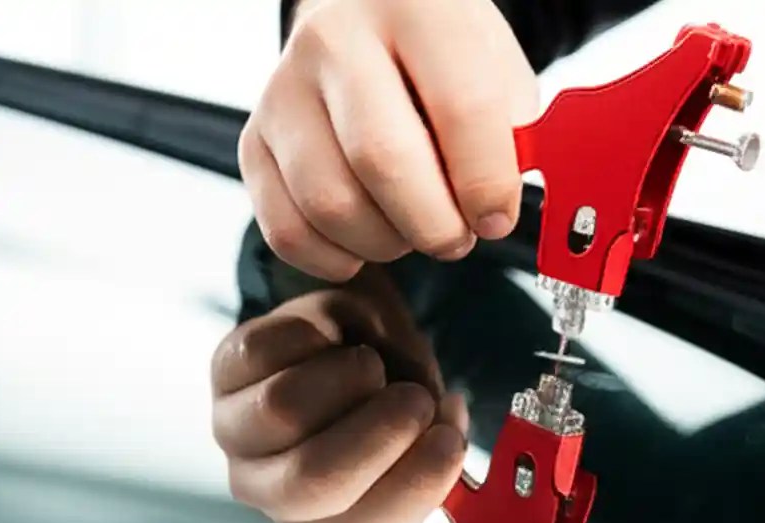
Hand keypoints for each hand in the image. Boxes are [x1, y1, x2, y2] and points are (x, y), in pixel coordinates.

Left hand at [210, 270, 468, 522]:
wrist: (351, 340)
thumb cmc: (392, 397)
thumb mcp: (428, 427)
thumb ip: (436, 435)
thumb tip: (442, 424)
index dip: (406, 492)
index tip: (449, 441)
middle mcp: (267, 489)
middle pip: (310, 480)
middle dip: (378, 435)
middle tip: (417, 399)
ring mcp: (235, 431)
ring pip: (284, 409)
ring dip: (350, 377)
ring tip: (376, 365)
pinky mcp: (224, 367)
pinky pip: (267, 350)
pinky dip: (317, 333)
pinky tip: (333, 338)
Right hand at [238, 0, 539, 281]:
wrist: (366, 22)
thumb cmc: (440, 58)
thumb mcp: (497, 73)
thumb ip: (509, 140)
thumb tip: (494, 213)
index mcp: (415, 9)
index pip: (459, 108)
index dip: (487, 183)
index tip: (497, 219)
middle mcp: (335, 40)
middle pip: (382, 160)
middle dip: (434, 225)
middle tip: (457, 236)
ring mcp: (284, 90)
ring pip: (330, 205)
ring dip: (386, 243)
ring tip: (411, 227)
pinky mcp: (254, 141)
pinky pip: (286, 230)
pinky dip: (335, 256)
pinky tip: (365, 239)